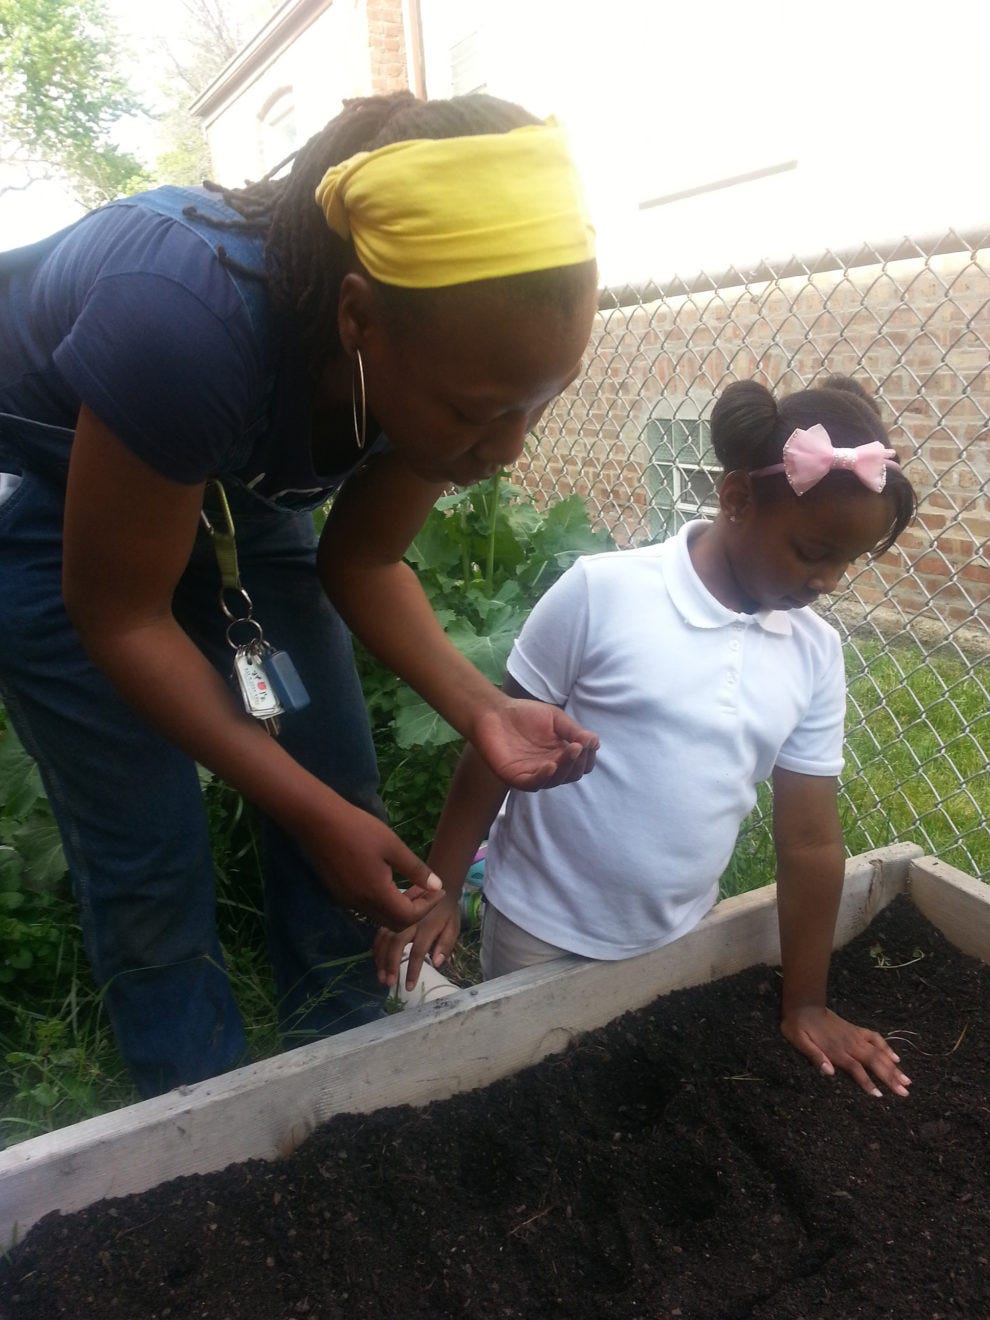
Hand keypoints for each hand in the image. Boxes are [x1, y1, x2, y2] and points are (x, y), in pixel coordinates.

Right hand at [303, 797, 444, 930]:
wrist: (318, 822)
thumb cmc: (359, 829)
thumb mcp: (393, 846)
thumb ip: (415, 869)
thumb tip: (436, 885)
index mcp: (376, 894)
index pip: (409, 917)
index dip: (428, 907)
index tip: (439, 891)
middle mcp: (360, 904)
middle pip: (394, 923)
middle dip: (415, 911)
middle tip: (426, 890)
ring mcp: (346, 901)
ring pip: (379, 917)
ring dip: (398, 908)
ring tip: (410, 886)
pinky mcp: (338, 894)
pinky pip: (366, 908)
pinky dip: (382, 903)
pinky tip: (387, 882)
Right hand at [373, 894, 462, 989]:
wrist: (437, 886)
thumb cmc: (447, 911)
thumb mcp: (454, 926)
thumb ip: (446, 944)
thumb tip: (437, 963)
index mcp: (427, 926)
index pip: (418, 951)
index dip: (413, 970)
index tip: (410, 986)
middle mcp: (410, 922)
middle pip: (396, 945)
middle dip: (391, 965)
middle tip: (389, 983)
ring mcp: (398, 918)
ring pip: (385, 939)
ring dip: (381, 959)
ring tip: (381, 978)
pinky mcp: (391, 917)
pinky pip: (380, 933)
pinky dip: (377, 948)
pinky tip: (376, 961)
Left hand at [472, 697, 598, 790]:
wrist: (494, 713)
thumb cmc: (524, 714)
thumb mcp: (555, 718)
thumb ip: (573, 731)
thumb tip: (595, 742)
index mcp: (560, 754)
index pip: (581, 764)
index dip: (588, 756)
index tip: (589, 742)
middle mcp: (549, 767)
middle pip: (572, 774)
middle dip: (578, 762)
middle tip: (579, 747)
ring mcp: (533, 774)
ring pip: (556, 780)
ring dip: (566, 767)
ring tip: (571, 751)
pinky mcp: (516, 777)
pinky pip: (533, 783)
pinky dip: (544, 776)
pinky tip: (551, 765)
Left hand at [781, 1005, 911, 1097]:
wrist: (804, 1005)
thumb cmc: (798, 1027)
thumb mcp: (799, 1042)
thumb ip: (815, 1056)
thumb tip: (829, 1072)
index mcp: (836, 1050)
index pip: (856, 1069)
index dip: (868, 1082)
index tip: (879, 1096)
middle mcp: (850, 1044)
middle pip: (874, 1062)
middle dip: (890, 1078)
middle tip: (904, 1093)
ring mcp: (855, 1036)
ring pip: (878, 1052)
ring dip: (893, 1066)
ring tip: (907, 1081)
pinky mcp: (857, 1030)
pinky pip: (875, 1038)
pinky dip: (886, 1047)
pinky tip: (896, 1058)